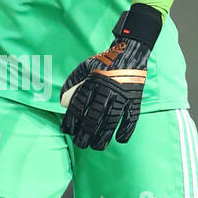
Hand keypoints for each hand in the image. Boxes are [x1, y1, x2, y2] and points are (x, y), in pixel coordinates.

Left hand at [59, 5, 161, 149]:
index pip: (79, 106)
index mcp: (92, 83)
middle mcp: (106, 91)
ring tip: (97, 147)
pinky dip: (127, 129)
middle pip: (93, 117)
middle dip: (85, 133)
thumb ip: (73, 81)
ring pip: (111, 120)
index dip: (72, 121)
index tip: (68, 132)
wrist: (130, 51)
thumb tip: (61, 99)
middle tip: (81, 144)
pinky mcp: (135, 98)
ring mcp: (122, 95)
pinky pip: (132, 117)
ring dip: (103, 136)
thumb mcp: (85, 66)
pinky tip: (120, 140)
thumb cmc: (105, 60)